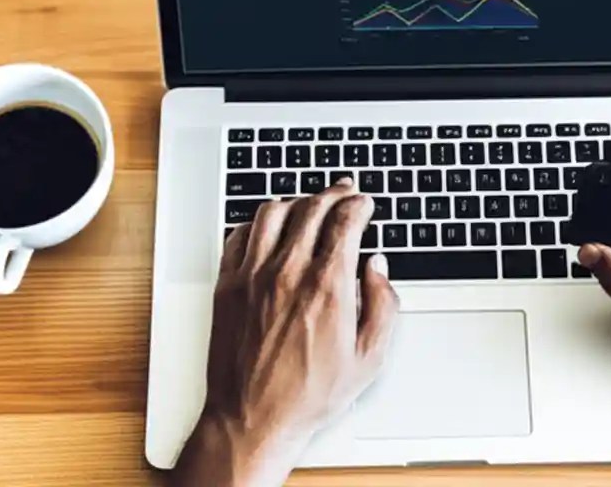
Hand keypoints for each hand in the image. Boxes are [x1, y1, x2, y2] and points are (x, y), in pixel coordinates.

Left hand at [171, 179, 398, 486]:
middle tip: (343, 190)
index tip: (364, 202)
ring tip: (308, 202)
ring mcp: (252, 276)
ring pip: (273, 213)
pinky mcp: (227, 286)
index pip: (345, 221)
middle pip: (311, 208)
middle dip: (333, 193)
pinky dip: (257, 223)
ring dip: (296, 200)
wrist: (252, 419)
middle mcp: (288, 272)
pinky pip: (239, 236)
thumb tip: (379, 269)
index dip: (359, 204)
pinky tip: (267, 228)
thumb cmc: (307, 396)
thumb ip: (383, 306)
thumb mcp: (368, 359)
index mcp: (327, 286)